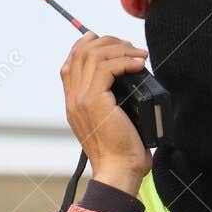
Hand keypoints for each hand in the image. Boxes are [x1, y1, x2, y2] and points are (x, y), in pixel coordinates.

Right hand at [60, 32, 151, 191]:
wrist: (119, 171)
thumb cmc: (123, 153)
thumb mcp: (114, 123)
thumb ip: (112, 104)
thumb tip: (130, 83)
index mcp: (74, 103)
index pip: (71, 62)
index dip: (88, 45)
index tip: (109, 40)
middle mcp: (74, 98)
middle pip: (81, 52)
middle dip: (108, 42)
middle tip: (130, 46)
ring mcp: (81, 98)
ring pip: (94, 55)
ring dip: (120, 49)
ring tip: (140, 55)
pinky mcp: (94, 101)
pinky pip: (107, 67)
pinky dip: (125, 61)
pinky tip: (139, 64)